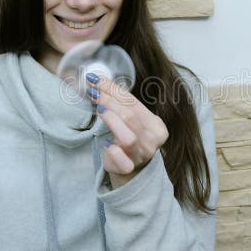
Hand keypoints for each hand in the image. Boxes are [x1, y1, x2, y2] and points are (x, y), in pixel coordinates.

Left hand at [86, 72, 168, 187]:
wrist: (132, 170)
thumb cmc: (129, 140)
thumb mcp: (130, 121)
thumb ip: (121, 104)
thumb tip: (98, 80)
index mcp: (157, 127)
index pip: (134, 103)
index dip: (114, 89)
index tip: (96, 80)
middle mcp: (153, 141)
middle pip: (130, 116)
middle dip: (109, 101)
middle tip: (93, 92)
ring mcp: (142, 156)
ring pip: (128, 137)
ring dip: (111, 120)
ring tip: (98, 110)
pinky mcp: (129, 168)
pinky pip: (121, 158)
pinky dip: (112, 150)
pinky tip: (105, 143)